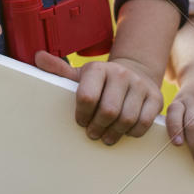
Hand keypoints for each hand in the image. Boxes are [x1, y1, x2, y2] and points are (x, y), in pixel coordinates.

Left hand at [35, 51, 163, 144]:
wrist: (134, 71)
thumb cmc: (101, 79)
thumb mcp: (80, 74)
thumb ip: (59, 69)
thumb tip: (38, 57)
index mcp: (98, 69)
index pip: (86, 97)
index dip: (81, 114)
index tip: (80, 121)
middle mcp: (120, 74)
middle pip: (108, 111)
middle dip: (97, 127)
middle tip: (92, 133)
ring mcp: (139, 86)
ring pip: (126, 119)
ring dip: (114, 133)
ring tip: (106, 137)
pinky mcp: (155, 98)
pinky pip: (144, 123)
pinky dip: (132, 132)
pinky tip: (124, 132)